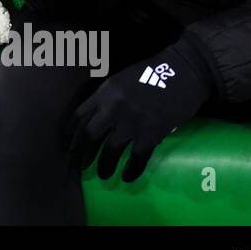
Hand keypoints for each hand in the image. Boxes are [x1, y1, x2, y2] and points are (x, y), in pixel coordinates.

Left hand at [67, 38, 214, 181]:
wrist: (184, 71)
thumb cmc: (153, 72)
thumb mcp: (120, 80)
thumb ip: (107, 98)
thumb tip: (97, 119)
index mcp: (104, 92)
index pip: (79, 116)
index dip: (70, 133)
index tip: (67, 145)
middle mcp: (113, 107)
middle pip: (89, 135)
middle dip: (81, 153)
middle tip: (78, 165)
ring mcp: (132, 121)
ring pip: (110, 150)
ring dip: (104, 165)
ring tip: (102, 174)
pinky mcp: (152, 133)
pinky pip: (137, 157)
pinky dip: (131, 170)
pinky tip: (127, 177)